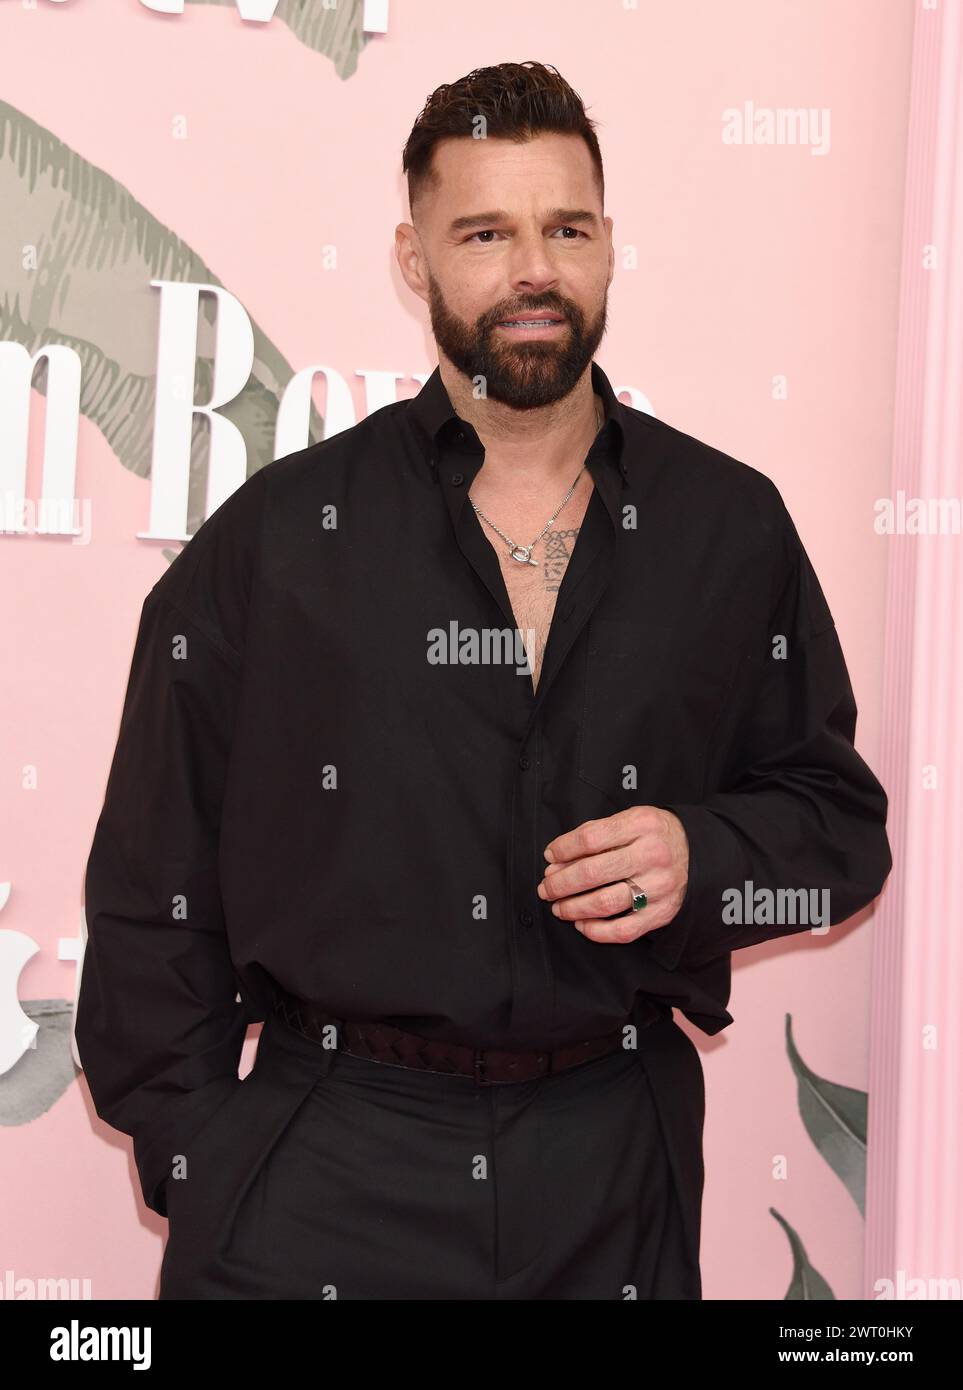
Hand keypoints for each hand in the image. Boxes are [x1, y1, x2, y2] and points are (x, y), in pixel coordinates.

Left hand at [536, 806, 688, 942]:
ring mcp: (659, 886)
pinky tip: (582, 925)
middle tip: (546, 888)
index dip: (563, 849)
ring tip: (558, 907)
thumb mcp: (630, 819)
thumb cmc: (652, 835)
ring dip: (573, 908)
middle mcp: (652, 855)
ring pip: (605, 903)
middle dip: (560, 883)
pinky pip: (624, 930)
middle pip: (593, 873)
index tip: (549, 857)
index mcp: (641, 825)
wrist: (696, 851)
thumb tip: (556, 860)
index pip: (590, 838)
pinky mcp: (663, 912)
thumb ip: (596, 834)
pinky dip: (597, 931)